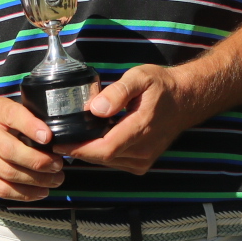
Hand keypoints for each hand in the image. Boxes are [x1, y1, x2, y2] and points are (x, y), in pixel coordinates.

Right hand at [0, 95, 64, 200]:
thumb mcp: (0, 109)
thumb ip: (23, 118)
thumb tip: (54, 137)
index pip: (12, 115)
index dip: (31, 126)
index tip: (48, 137)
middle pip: (12, 152)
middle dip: (40, 162)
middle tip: (58, 166)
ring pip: (9, 174)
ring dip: (36, 181)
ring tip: (54, 180)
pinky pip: (0, 189)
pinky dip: (23, 194)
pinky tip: (38, 192)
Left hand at [67, 66, 202, 175]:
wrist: (185, 99)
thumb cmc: (161, 86)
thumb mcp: (139, 77)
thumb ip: (117, 92)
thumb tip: (95, 109)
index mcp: (141, 128)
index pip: (104, 148)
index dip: (79, 149)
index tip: (58, 142)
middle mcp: (143, 150)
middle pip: (102, 157)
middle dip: (78, 151)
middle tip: (56, 139)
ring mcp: (144, 159)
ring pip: (107, 162)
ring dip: (88, 153)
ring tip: (69, 139)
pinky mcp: (142, 163)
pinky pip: (115, 162)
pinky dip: (100, 154)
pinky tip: (91, 140)